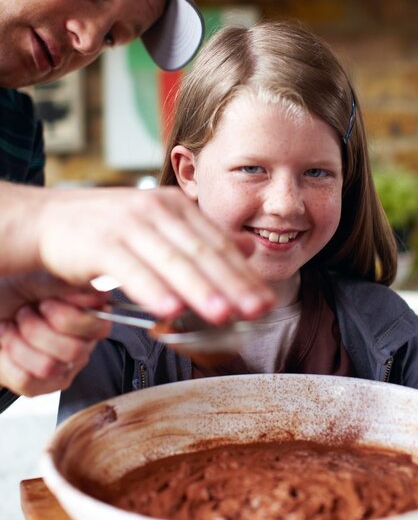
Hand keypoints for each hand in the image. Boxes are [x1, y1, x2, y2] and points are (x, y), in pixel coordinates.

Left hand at [0, 271, 110, 396]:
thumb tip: (99, 295)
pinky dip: (7, 360)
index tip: (45, 302)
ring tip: (12, 329)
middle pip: (74, 351)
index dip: (68, 317)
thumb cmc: (10, 292)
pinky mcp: (41, 386)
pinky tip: (7, 346)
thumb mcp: (37, 279)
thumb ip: (68, 286)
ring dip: (19, 344)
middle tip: (24, 313)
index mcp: (89, 313)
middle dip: (36, 329)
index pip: (100, 327)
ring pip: (49, 367)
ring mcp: (64, 366)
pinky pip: (27, 380)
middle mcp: (83, 341)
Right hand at [33, 185, 273, 322]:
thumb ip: (202, 237)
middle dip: (233, 283)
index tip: (266, 299)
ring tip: (224, 313)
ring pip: (171, 260)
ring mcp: (129, 224)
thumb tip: (249, 246)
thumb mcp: (161, 227)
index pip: (218, 243)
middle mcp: (157, 210)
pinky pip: (130, 269)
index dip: (244, 273)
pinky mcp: (100, 242)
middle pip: (202, 252)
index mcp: (176, 207)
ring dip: (199, 288)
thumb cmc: (107, 230)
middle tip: (257, 309)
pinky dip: (151, 289)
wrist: (49, 220)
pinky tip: (169, 309)